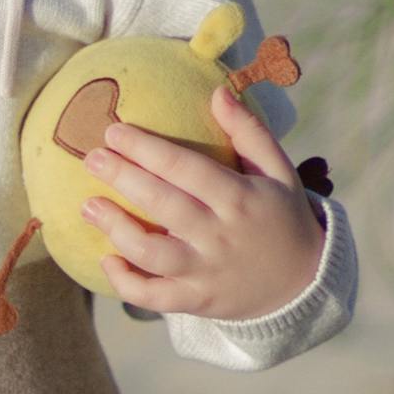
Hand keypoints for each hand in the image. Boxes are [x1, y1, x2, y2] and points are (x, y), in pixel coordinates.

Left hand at [80, 87, 324, 322]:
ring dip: (116, 229)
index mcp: (239, 198)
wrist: (305, 284)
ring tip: (89, 206)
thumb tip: (218, 92)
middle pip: (162, 205)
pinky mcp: (197, 301)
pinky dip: (127, 283)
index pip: (185, 168)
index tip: (114, 132)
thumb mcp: (279, 171)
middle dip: (122, 178)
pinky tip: (107, 260)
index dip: (146, 149)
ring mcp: (207, 272)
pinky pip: (154, 297)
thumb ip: (249, 132)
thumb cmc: (284, 218)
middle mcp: (220, 235)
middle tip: (91, 158)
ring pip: (152, 253)